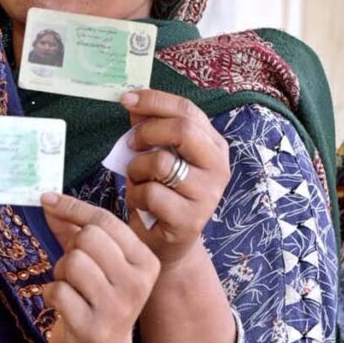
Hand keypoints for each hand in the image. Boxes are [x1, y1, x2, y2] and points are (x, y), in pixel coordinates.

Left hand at [40, 193, 159, 342]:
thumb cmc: (96, 300)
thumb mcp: (97, 263)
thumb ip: (74, 228)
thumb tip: (49, 199)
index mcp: (145, 262)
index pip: (105, 221)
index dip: (72, 207)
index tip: (47, 199)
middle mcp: (137, 283)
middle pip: (87, 238)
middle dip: (71, 250)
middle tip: (74, 271)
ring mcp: (116, 308)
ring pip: (72, 262)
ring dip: (61, 273)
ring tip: (71, 290)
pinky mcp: (91, 328)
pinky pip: (57, 290)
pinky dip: (51, 294)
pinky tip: (63, 307)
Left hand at [122, 89, 229, 265]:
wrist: (166, 243)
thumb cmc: (160, 194)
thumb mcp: (156, 155)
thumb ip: (149, 128)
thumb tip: (132, 99)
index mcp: (213, 146)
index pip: (188, 110)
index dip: (155, 100)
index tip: (126, 99)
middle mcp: (218, 167)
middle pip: (182, 129)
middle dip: (146, 132)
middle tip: (130, 144)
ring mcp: (207, 195)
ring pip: (161, 162)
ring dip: (137, 169)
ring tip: (138, 181)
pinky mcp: (190, 219)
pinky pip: (151, 193)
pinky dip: (136, 195)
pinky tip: (141, 205)